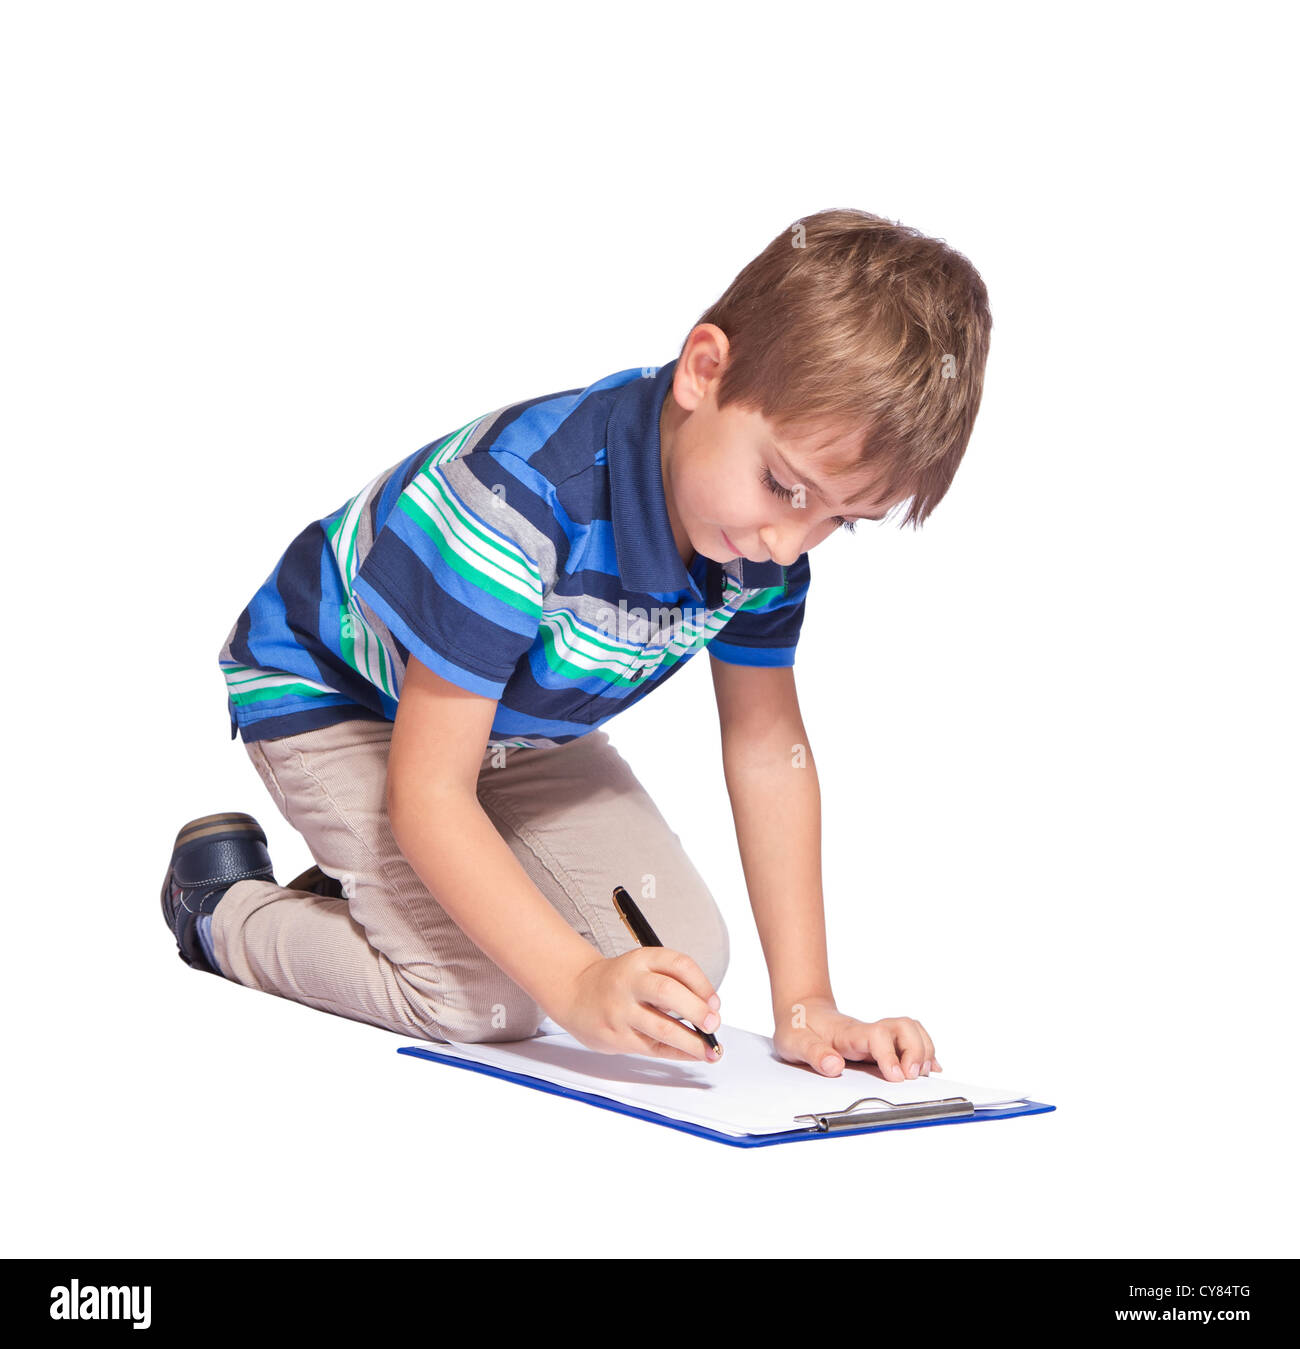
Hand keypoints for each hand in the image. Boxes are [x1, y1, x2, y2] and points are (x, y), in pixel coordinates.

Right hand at [551, 948, 722, 1062]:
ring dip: (691, 1041)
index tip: (715, 1002)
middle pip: (668, 993)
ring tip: (709, 1049)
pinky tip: (692, 1054)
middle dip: (696, 1010)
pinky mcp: (616, 1036)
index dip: (703, 984)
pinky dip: (677, 1053)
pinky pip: (652, 1048)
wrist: (576, 993)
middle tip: (713, 1023)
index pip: (678, 965)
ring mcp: (620, 1010)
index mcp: (641, 959)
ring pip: (661, 1028)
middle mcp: (629, 982)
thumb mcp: (643, 966)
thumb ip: (673, 981)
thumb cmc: (620, 981)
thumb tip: (710, 1010)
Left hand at [773, 995, 941, 1078]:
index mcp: (848, 1033)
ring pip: (911, 1029)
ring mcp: (876, 1034)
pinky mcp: (880, 1041)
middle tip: (911, 1077)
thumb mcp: (794, 1043)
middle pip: (903, 1027)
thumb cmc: (798, 1028)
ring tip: (920, 1074)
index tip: (895, 1076)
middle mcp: (867, 1031)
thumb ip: (813, 1054)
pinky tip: (930, 1067)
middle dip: (916, 1051)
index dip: (890, 1054)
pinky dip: (924, 1051)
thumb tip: (835, 1067)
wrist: (800, 1011)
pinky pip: (910, 1038)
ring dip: (923, 1050)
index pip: (878, 1035)